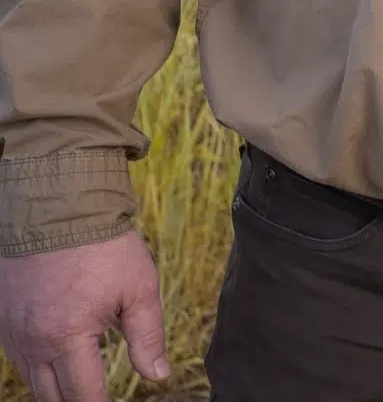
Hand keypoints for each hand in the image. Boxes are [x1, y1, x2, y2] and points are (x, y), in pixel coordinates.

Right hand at [0, 231, 169, 401]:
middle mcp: (32, 342)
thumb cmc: (104, 248)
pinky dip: (37, 367)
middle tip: (97, 397)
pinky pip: (17, 359)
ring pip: (32, 381)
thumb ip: (148, 337)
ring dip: (55, 388)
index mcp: (67, 337)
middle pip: (52, 397)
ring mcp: (12, 333)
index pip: (83, 394)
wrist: (58, 209)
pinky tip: (57, 363)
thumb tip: (158, 376)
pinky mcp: (3, 320)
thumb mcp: (139, 289)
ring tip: (80, 386)